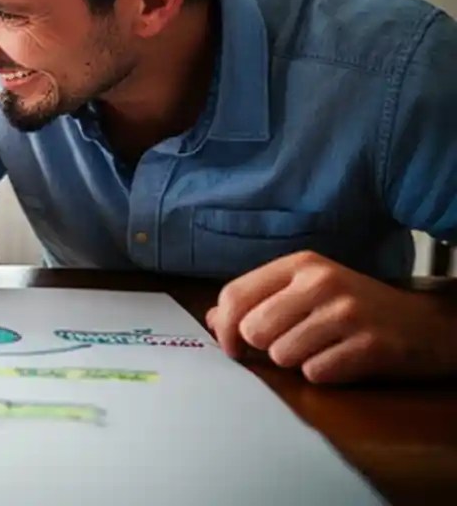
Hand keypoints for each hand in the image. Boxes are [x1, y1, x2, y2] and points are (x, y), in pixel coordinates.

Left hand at [206, 250, 456, 383]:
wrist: (427, 325)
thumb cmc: (356, 308)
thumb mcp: (307, 291)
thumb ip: (258, 300)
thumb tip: (211, 319)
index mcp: (301, 264)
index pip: (236, 294)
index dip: (224, 327)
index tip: (231, 346)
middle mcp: (321, 282)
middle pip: (254, 329)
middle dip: (264, 347)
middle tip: (288, 345)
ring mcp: (347, 313)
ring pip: (282, 355)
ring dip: (296, 362)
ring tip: (322, 349)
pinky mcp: (368, 346)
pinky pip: (315, 374)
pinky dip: (323, 374)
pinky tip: (342, 360)